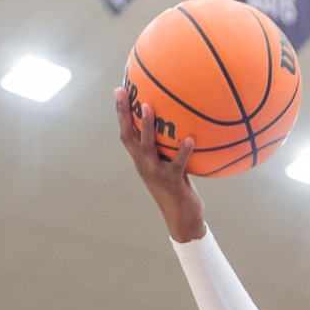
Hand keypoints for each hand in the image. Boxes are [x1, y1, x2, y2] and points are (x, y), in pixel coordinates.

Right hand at [114, 86, 205, 243]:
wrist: (182, 218)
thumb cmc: (178, 189)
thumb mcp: (170, 165)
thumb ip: (170, 148)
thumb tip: (182, 123)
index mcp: (141, 160)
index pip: (127, 133)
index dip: (121, 113)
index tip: (119, 91)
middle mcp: (144, 165)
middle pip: (130, 136)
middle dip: (125, 114)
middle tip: (124, 93)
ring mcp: (156, 173)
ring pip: (148, 147)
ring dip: (148, 127)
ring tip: (150, 107)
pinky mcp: (172, 181)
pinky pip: (178, 163)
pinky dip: (183, 151)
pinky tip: (190, 139)